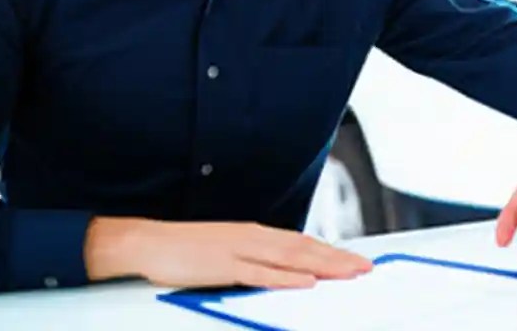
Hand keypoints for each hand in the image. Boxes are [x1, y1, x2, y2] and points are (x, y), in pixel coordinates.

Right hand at [85, 217, 373, 288]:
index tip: (356, 260)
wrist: (150, 241)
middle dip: (338, 258)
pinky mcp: (224, 265)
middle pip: (304, 248)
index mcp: (255, 234)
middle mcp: (253, 237)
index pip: (302, 242)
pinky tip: (305, 281)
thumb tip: (284, 268)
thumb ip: (256, 258)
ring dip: (323, 265)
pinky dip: (286, 277)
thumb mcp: (228, 249)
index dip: (332, 251)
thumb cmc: (187, 249)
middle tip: (365, 268)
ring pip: (290, 258)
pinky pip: (261, 273)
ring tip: (348, 273)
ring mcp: (239, 250)